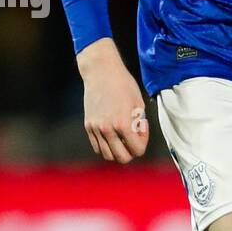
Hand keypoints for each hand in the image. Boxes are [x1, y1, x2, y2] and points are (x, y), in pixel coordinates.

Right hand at [77, 38, 148, 163]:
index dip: (143, 143)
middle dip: (131, 152)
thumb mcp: (139, 104)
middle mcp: (107, 129)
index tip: (141, 130)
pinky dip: (106, 147)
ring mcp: (96, 128)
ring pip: (107, 155)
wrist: (101, 72)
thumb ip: (139, 125)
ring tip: (123, 138)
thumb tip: (138, 138)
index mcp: (123, 124)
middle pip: (122, 158)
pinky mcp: (88, 126)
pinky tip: (113, 136)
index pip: (137, 150)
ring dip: (118, 151)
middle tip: (134, 139)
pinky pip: (97, 147)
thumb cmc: (124, 85)